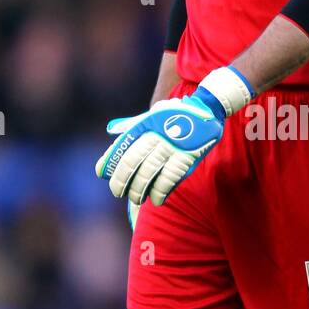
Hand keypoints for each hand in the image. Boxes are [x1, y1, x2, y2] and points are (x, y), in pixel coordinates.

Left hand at [96, 66, 252, 212]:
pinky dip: (160, 191)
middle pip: (132, 162)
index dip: (110, 160)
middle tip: (117, 191)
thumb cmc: (177, 112)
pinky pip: (170, 178)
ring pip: (148, 173)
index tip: (101, 172)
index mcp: (146, 124)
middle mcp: (156, 135)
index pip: (123, 145)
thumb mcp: (153, 113)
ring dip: (139, 189)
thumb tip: (111, 129)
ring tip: (135, 198)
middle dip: (121, 180)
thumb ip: (133, 124)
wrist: (208, 108)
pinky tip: (156, 200)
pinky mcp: (187, 157)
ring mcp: (172, 146)